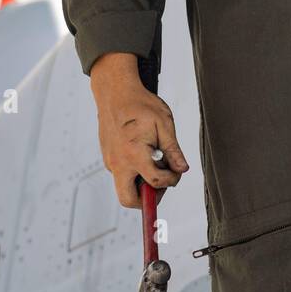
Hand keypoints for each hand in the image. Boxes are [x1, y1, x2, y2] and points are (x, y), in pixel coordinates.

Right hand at [93, 67, 188, 209]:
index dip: (171, 180)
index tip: (177, 171)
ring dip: (141, 183)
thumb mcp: (164, 124)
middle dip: (147, 198)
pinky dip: (134, 172)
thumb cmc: (140, 105)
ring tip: (154, 159)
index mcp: (134, 155)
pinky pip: (121, 174)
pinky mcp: (107, 158)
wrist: (115, 92)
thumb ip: (173, 151)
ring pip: (124, 187)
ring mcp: (110, 162)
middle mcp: (118, 163)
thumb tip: (183, 169)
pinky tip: (144, 152)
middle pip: (129, 200)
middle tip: (161, 183)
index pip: (155, 183)